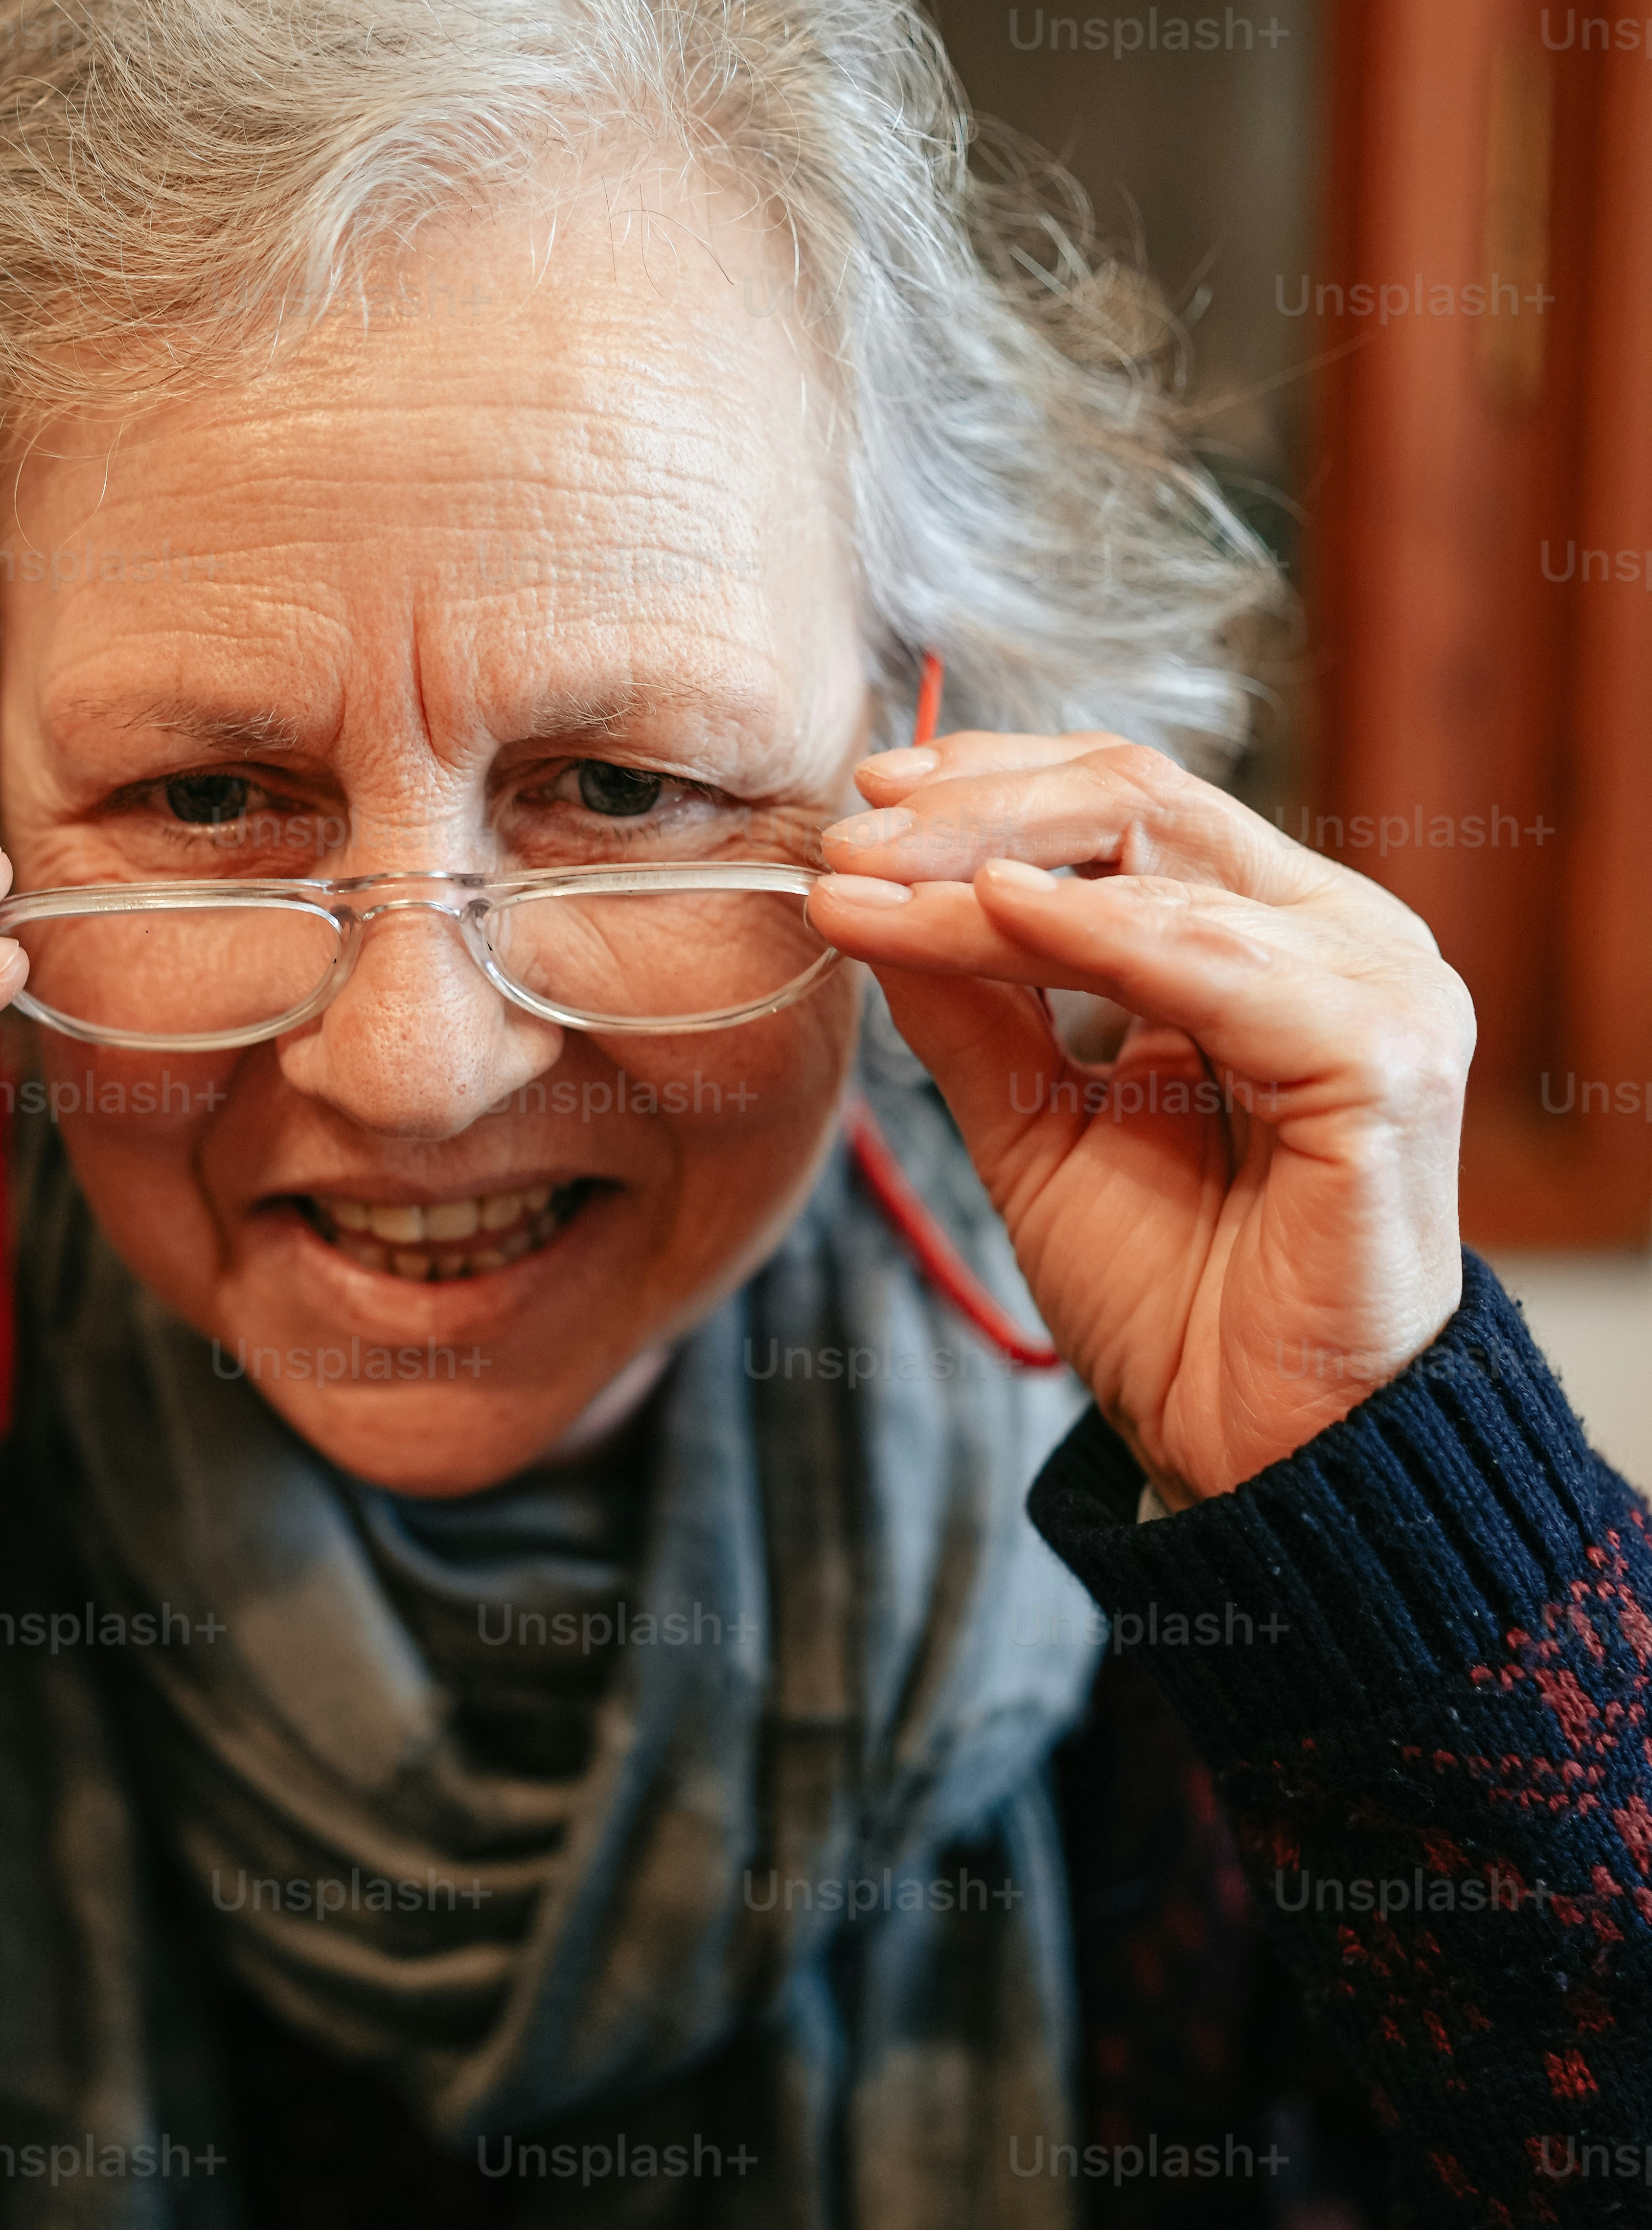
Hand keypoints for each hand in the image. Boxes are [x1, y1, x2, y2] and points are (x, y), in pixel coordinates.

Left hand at [808, 731, 1472, 1505]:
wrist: (1252, 1443)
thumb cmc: (1171, 1294)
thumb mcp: (1033, 1123)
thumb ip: (971, 1008)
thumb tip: (865, 892)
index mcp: (1271, 935)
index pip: (1127, 805)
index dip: (991, 786)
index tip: (861, 804)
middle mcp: (1338, 935)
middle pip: (1141, 802)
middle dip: (974, 811)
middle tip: (846, 839)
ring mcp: (1376, 984)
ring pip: (1158, 864)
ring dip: (990, 866)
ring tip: (867, 883)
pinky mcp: (1382, 1056)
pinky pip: (1212, 962)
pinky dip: (1095, 931)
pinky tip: (991, 912)